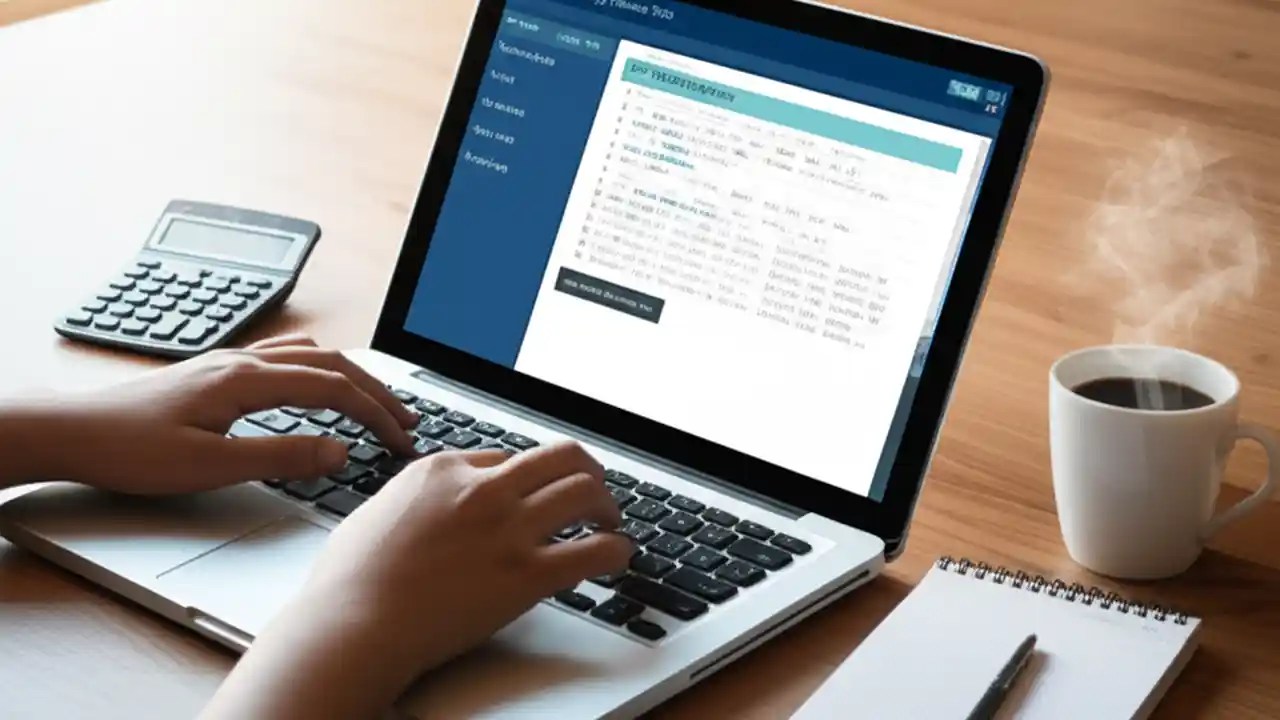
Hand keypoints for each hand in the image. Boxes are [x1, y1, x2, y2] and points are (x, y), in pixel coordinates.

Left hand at [33, 334, 418, 493]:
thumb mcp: (211, 466)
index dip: (377, 414)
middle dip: (377, 391)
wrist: (73, 432)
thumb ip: (281, 456)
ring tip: (376, 400)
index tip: (402, 440)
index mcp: (248, 381)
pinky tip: (316, 384)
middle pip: (332, 364)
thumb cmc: (132, 451)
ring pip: (311, 355)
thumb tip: (339, 449)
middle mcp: (243, 362)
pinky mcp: (217, 372)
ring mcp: (229, 362)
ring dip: (351, 376)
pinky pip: (285, 357)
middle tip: (408, 421)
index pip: (335, 389)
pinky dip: (319, 369)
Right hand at [200, 441, 632, 719]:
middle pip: (559, 456)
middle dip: (584, 469)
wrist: (353, 626)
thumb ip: (412, 496)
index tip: (533, 495)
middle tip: (593, 490)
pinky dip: (616, 550)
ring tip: (610, 522)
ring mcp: (507, 529)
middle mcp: (482, 489)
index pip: (506, 457)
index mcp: (442, 469)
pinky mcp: (526, 574)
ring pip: (585, 491)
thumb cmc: (350, 582)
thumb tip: (427, 498)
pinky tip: (618, 556)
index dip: (525, 479)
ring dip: (607, 505)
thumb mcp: (374, 511)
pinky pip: (593, 550)